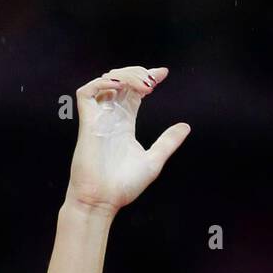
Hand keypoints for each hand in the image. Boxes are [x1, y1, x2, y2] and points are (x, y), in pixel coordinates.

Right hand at [65, 65, 189, 213]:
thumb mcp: (154, 160)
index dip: (147, 78)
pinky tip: (119, 87)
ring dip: (125, 76)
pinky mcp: (86, 121)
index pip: (135, 93)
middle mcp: (111, 116)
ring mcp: (98, 117)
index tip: (163, 73)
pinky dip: (102, 83)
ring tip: (143, 86)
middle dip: (137, 74)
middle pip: (122, 81)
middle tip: (153, 81)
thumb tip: (186, 126)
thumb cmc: (125, 185)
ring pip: (106, 81)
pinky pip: (87, 92)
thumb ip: (168, 142)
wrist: (104, 200)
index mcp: (125, 123)